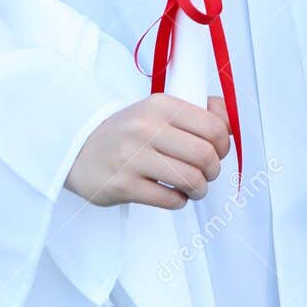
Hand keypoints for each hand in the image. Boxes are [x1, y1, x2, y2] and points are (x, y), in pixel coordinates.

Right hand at [65, 93, 230, 209]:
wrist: (77, 148)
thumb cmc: (126, 132)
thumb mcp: (157, 111)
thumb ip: (195, 112)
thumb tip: (230, 122)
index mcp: (160, 105)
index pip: (213, 127)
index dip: (224, 145)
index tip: (217, 152)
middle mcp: (146, 128)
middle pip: (205, 155)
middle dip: (213, 170)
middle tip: (205, 173)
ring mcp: (133, 157)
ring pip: (191, 179)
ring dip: (199, 188)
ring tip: (192, 187)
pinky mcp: (123, 185)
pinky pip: (169, 199)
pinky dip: (179, 200)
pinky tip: (173, 195)